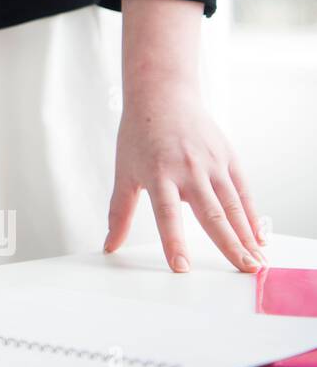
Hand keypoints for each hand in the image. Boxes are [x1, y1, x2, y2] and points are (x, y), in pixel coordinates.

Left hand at [106, 0, 266, 272]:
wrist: (162, 96)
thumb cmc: (138, 135)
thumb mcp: (123, 172)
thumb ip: (119, 213)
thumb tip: (109, 246)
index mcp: (158, 174)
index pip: (166, 214)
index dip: (173, 241)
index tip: (182, 267)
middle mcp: (187, 169)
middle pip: (211, 213)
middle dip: (229, 245)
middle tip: (244, 270)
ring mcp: (211, 162)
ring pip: (232, 205)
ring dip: (246, 235)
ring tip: (256, 261)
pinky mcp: (227, 157)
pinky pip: (242, 191)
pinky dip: (252, 215)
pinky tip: (258, 236)